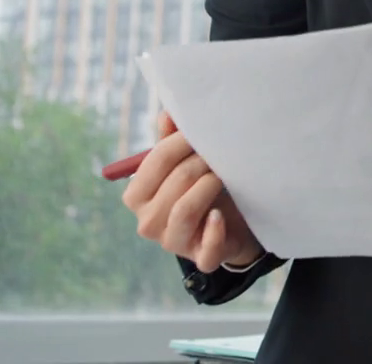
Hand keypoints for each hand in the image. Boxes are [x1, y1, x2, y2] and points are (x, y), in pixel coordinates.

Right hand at [122, 111, 263, 273]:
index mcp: (137, 196)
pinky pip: (206, 248)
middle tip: (219, 153)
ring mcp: (173, 243)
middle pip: (174, 183)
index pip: (155, 163)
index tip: (202, 133)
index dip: (181, 143)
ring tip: (222, 175)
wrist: (234, 223)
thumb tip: (167, 113)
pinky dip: (214, 230)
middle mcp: (148, 222)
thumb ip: (171, 141)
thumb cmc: (202, 187)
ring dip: (208, 187)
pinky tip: (220, 216)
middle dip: (200, 163)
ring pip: (185, 211)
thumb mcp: (185, 164)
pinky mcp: (202, 259)